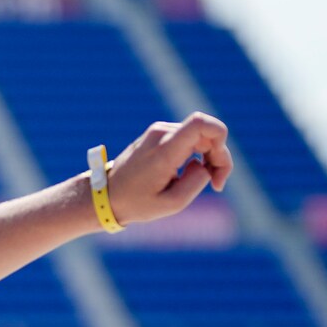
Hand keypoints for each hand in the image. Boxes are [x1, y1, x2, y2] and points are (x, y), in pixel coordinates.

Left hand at [103, 113, 232, 226]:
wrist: (105, 196)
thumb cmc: (135, 203)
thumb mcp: (171, 204)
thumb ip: (196, 182)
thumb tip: (204, 165)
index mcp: (164, 150)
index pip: (201, 123)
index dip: (220, 137)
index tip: (219, 165)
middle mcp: (161, 134)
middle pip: (206, 132)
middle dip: (218, 156)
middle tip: (217, 184)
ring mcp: (158, 132)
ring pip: (199, 136)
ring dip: (208, 156)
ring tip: (204, 180)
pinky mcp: (157, 135)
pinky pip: (187, 138)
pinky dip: (196, 154)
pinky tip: (190, 173)